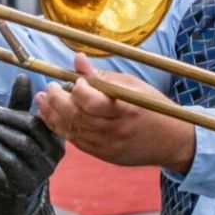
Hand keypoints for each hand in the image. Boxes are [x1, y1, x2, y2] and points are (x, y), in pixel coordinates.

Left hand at [0, 75, 64, 214]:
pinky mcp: (28, 182)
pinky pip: (12, 161)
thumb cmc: (14, 148)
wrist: (7, 183)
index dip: (15, 108)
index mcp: (57, 135)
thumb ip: (20, 102)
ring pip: (22, 143)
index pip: (39, 116)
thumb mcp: (16, 123)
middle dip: (5, 117)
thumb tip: (23, 75)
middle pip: (31, 127)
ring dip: (0, 133)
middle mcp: (55, 153)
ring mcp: (44, 170)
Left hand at [35, 54, 193, 173]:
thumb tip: (77, 59)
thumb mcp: (133, 86)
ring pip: (72, 130)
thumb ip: (101, 76)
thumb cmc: (152, 107)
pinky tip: (53, 116)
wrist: (171, 142)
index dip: (78, 89)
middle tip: (50, 87)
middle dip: (57, 100)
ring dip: (53, 114)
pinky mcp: (104, 156)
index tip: (76, 79)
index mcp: (126, 109)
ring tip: (42, 100)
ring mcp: (109, 147)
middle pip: (77, 117)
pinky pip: (77, 142)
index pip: (92, 102)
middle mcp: (116, 130)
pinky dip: (62, 128)